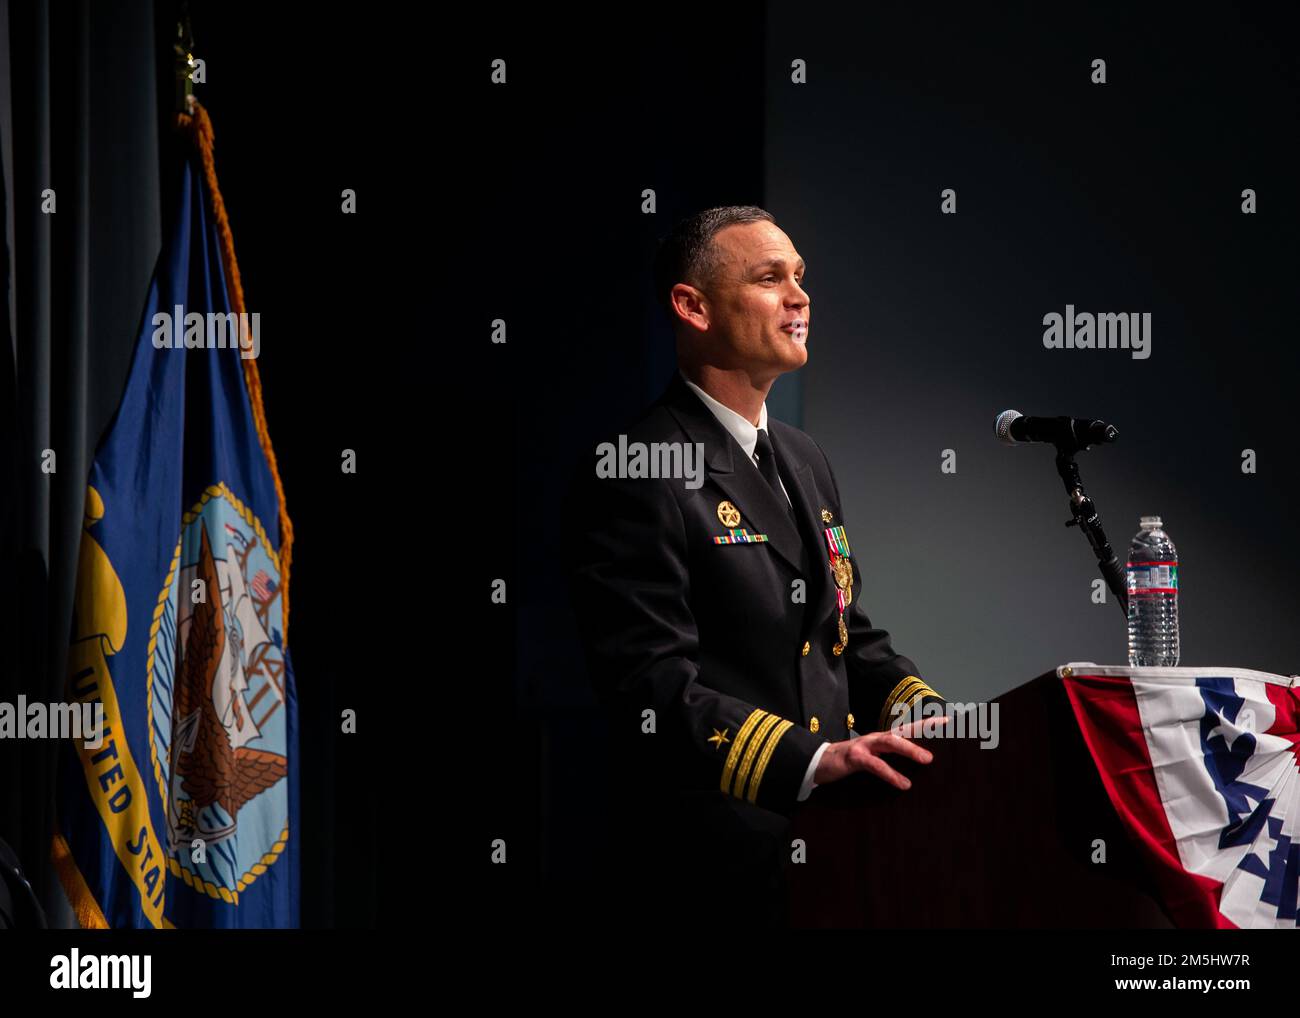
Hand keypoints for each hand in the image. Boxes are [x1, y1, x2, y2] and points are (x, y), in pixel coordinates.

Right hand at [813, 717, 947, 789]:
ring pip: (890, 742)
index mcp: (881, 740)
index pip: (908, 730)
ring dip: (910, 749)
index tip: (948, 723)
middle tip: (944, 733)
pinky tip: (903, 784)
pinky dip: (891, 774)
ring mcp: (864, 745)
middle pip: (903, 730)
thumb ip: (888, 763)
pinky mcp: (854, 758)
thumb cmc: (848, 765)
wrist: (818, 764)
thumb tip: (913, 777)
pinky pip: (876, 765)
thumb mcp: (871, 762)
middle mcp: (875, 739)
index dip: (927, 725)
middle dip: (924, 729)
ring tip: (927, 759)